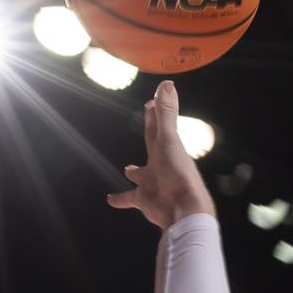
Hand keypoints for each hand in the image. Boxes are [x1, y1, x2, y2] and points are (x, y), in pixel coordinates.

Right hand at [106, 80, 215, 227]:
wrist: (182, 208)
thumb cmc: (177, 172)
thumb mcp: (169, 139)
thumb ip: (166, 113)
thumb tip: (167, 84)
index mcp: (166, 148)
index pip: (159, 126)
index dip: (155, 113)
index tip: (151, 103)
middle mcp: (159, 164)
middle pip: (151, 144)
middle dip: (149, 132)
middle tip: (145, 121)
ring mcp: (152, 182)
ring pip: (140, 175)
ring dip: (134, 172)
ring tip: (127, 168)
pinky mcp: (144, 200)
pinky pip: (129, 199)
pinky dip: (120, 199)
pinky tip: (110, 199)